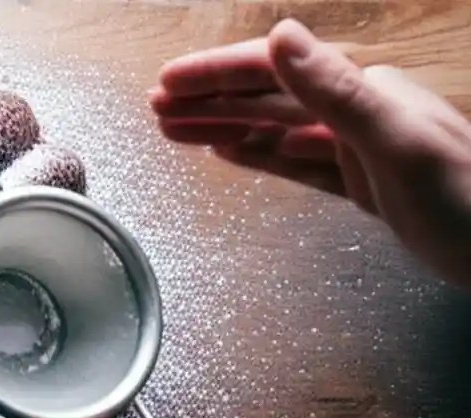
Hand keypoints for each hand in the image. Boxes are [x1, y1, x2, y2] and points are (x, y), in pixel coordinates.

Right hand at [149, 18, 470, 287]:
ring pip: (273, 130)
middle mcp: (357, 113)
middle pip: (266, 98)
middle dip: (208, 99)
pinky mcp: (362, 184)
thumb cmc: (466, 202)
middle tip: (155, 106)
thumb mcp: (397, 143)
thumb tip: (281, 36)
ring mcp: (358, 149)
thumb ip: (337, 92)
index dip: (215, 76)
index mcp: (363, 94)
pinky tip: (231, 153)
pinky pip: (295, 164)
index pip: (273, 73)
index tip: (166, 83)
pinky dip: (258, 155)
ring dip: (222, 126)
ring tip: (174, 129)